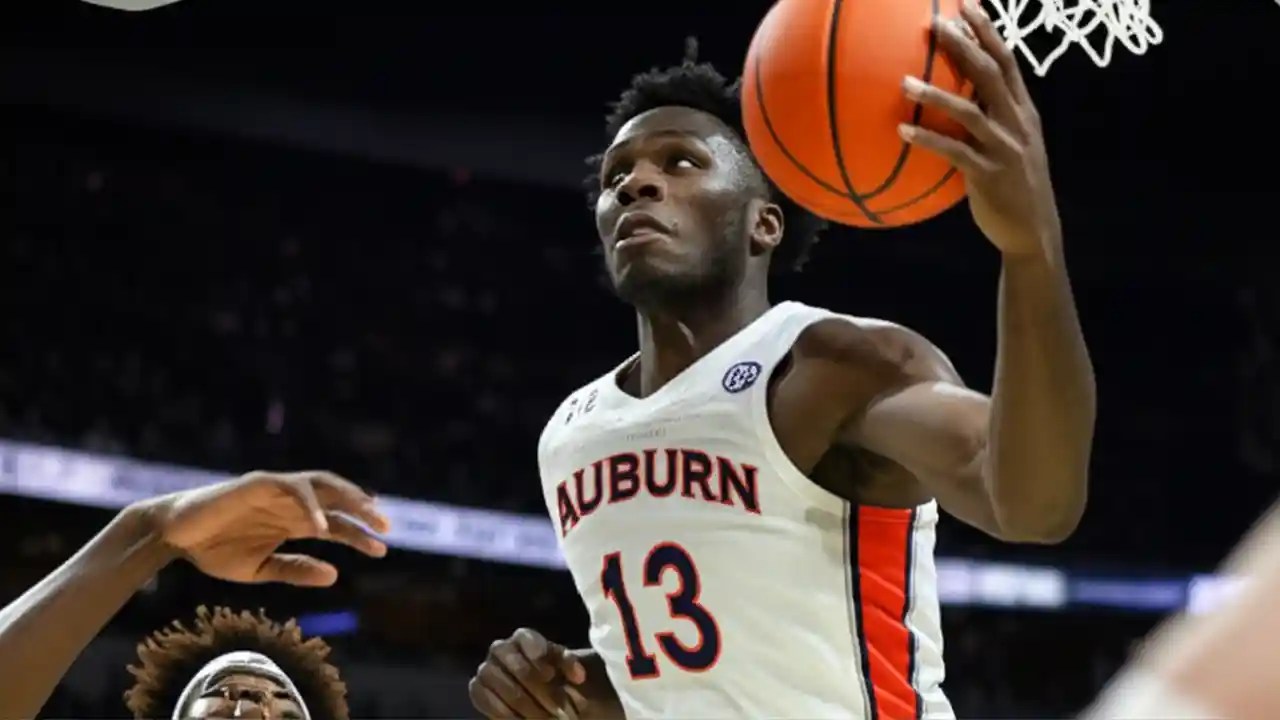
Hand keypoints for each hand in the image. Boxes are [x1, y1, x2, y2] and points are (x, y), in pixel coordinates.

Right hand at [141, 470, 390, 586]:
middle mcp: (290, 503)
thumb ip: (295, 569)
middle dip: (363, 510)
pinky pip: (292, 488)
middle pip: (336, 500)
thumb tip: (334, 575)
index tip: (381, 549)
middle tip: (386, 528)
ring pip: (322, 485)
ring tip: (369, 515)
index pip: (335, 524)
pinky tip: (319, 526)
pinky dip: (309, 504)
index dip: (358, 535)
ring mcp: (276, 490)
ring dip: (348, 497)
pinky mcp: (258, 483)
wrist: (173, 536)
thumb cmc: (213, 550)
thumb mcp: (260, 569)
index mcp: (292, 522)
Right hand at [470, 628, 596, 718]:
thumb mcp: (566, 667)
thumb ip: (570, 665)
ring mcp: (486, 669)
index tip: (551, 674)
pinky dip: (507, 715)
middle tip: (560, 709)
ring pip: (503, 686)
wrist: (537, 693)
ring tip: (547, 719)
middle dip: (541, 690)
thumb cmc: (555, 675)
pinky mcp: (477, 689)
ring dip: (528, 707)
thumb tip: (578, 676)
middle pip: (518, 667)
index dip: (539, 655)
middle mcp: (500, 649)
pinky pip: (487, 701)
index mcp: (523, 638)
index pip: (527, 639)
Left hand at [898, 0, 1059, 256]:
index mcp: (1023, 111)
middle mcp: (1017, 123)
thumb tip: (954, 99)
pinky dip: (927, 139)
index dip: (988, 31)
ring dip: (935, 94)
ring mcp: (1004, 148)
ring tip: (903, 82)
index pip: (1007, 61)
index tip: (967, 5)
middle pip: (990, 74)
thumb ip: (988, 120)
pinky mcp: (989, 175)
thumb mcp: (1010, 146)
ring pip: (969, 111)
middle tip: (935, 23)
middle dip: (964, 45)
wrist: (1033, 231)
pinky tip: (901, 131)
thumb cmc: (1012, 186)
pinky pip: (954, 152)